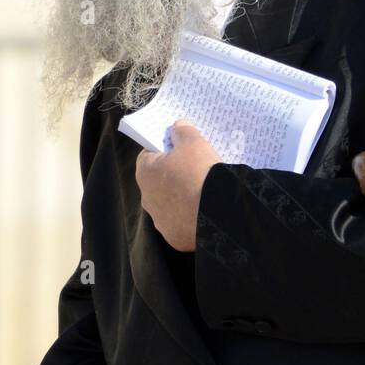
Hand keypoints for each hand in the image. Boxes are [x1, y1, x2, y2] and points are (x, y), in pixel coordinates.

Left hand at [135, 119, 222, 251]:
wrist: (218, 212)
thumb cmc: (200, 172)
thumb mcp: (193, 142)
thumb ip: (183, 131)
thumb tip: (177, 127)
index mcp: (145, 173)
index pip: (148, 155)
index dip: (164, 149)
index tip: (179, 148)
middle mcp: (147, 198)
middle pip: (158, 181)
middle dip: (173, 175)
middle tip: (194, 168)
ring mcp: (160, 221)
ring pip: (169, 204)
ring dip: (181, 198)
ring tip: (202, 190)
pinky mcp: (175, 238)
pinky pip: (181, 223)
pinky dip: (190, 216)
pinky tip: (204, 209)